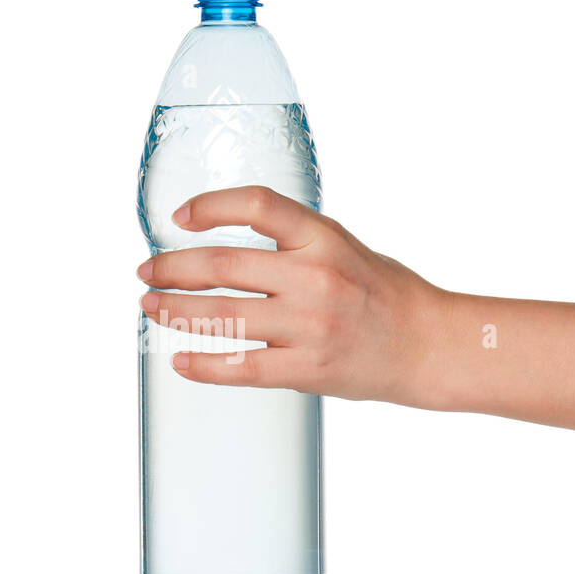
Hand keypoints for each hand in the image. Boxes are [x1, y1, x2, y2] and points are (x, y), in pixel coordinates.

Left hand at [136, 186, 451, 404]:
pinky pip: (240, 366)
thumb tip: (226, 242)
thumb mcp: (344, 247)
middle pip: (221, 265)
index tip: (179, 217)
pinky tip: (180, 359)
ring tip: (151, 306)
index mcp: (323, 238)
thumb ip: (293, 241)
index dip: (209, 205)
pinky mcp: (306, 368)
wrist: (427, 346)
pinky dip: (203, 363)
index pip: (255, 205)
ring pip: (221, 316)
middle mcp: (314, 278)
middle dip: (171, 268)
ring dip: (175, 311)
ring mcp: (308, 326)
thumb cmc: (385, 294)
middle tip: (146, 271)